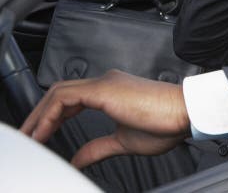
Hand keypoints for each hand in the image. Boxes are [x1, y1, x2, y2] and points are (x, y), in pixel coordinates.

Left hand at [20, 70, 190, 168]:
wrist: (186, 113)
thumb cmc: (167, 123)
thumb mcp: (124, 141)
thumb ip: (98, 147)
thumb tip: (79, 159)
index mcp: (112, 91)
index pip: (71, 99)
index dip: (52, 117)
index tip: (42, 136)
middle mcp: (107, 82)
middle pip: (59, 93)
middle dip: (39, 115)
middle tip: (28, 137)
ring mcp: (105, 83)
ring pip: (58, 92)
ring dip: (39, 115)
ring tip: (30, 137)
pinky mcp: (105, 89)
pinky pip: (65, 98)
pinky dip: (49, 114)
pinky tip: (44, 132)